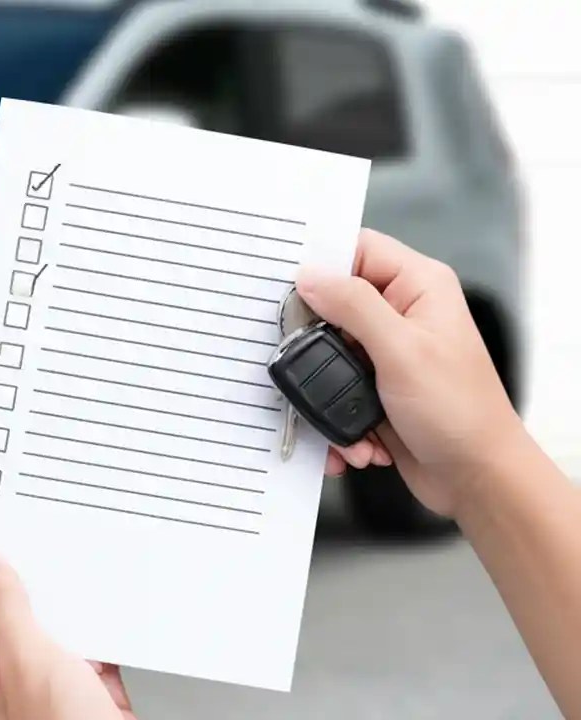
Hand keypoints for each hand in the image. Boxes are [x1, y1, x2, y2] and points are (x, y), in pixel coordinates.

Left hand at [0, 553, 136, 719]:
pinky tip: (97, 613)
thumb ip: (6, 612)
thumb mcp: (29, 666)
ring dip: (56, 619)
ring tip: (60, 583)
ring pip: (41, 649)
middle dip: (10, 604)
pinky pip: (82, 662)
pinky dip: (92, 638)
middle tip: (16, 560)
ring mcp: (44, 714)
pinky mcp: (87, 709)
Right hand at [297, 229, 521, 517]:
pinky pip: (335, 389)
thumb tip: (310, 276)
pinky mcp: (376, 386)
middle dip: (316, 341)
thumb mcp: (402, 351)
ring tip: (344, 415)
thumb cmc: (460, 412)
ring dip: (327, 389)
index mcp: (418, 287)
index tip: (288, 289)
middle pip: (333, 302)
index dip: (321, 263)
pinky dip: (337, 417)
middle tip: (304, 360)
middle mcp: (402, 312)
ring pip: (328, 351)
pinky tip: (357, 440)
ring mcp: (387, 351)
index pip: (358, 249)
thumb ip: (353, 306)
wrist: (477, 478)